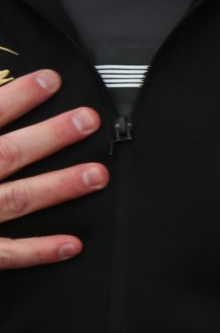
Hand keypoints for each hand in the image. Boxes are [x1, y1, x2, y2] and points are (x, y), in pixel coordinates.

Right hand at [0, 71, 106, 269]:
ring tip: (97, 174)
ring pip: (16, 199)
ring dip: (58, 186)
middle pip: (8, 153)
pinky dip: (40, 250)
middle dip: (51, 136)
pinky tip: (74, 244)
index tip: (52, 80)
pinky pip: (6, 253)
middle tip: (90, 120)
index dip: (17, 97)